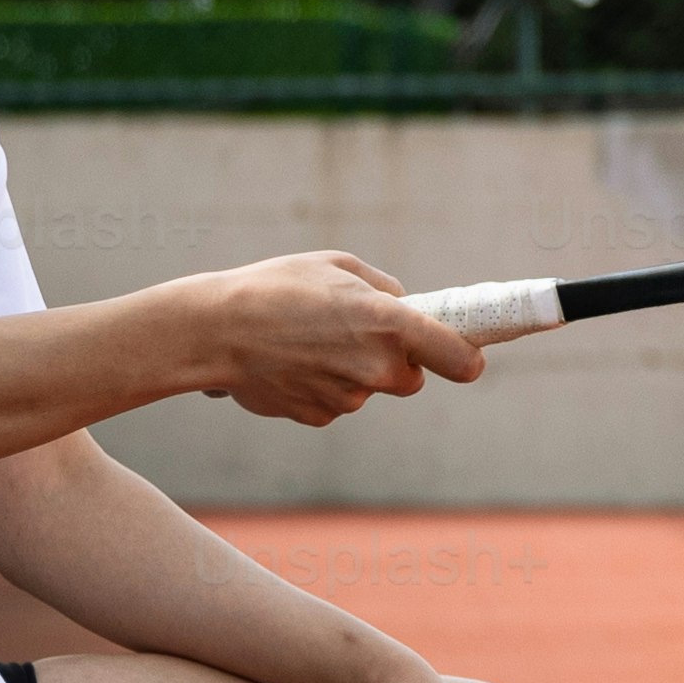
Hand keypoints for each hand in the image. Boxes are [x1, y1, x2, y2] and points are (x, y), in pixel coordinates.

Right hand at [198, 252, 485, 424]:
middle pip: (410, 378)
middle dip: (393, 360)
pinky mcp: (319, 417)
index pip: (458, 358)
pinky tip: (291, 363)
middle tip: (356, 333)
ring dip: (350, 371)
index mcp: (390, 324)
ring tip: (307, 341)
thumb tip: (406, 305)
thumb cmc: (276, 287)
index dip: (467, 359)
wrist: (215, 330)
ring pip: (368, 389)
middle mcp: (376, 368)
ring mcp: (348, 398)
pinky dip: (321, 386)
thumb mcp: (337, 266)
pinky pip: (335, 402)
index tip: (468, 358)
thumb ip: (383, 288)